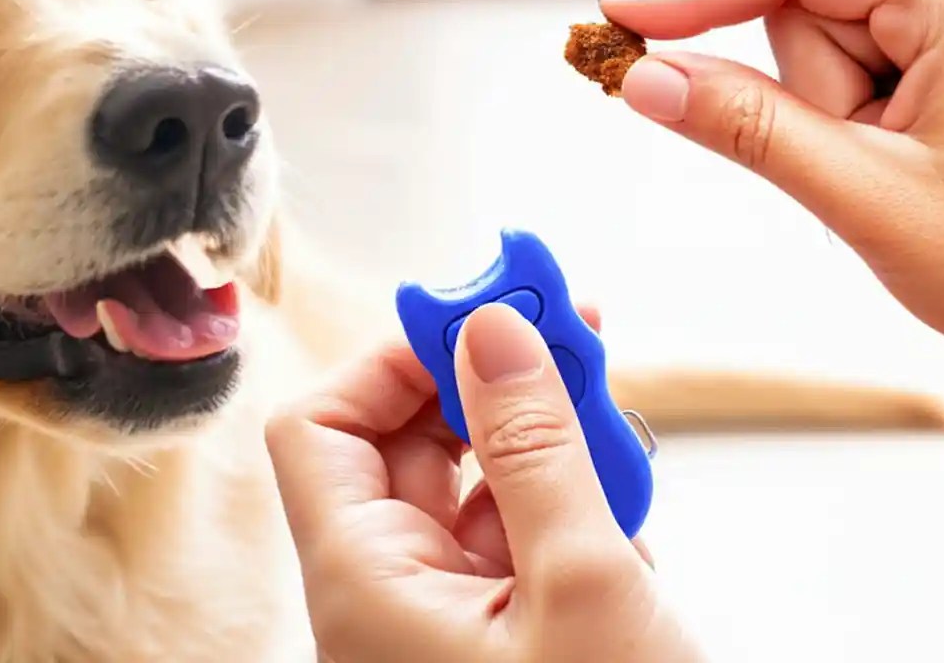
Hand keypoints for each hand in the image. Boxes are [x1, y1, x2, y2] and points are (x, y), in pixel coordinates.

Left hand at [266, 305, 702, 662]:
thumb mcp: (584, 588)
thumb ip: (536, 448)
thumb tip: (497, 331)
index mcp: (365, 586)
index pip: (319, 431)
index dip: (388, 359)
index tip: (478, 312)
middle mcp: (389, 595)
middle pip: (402, 443)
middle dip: (485, 380)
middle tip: (567, 326)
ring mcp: (448, 615)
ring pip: (469, 482)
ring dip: (541, 437)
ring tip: (611, 412)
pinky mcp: (506, 630)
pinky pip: (516, 533)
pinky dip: (567, 499)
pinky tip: (624, 491)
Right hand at [601, 0, 943, 345]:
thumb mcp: (867, 193)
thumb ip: (748, 127)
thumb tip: (651, 80)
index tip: (622, 16)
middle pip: (805, 9)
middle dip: (808, 88)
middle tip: (858, 157)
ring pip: (824, 50)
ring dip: (834, 116)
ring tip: (899, 169)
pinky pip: (854, 76)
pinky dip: (851, 120)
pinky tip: (902, 161)